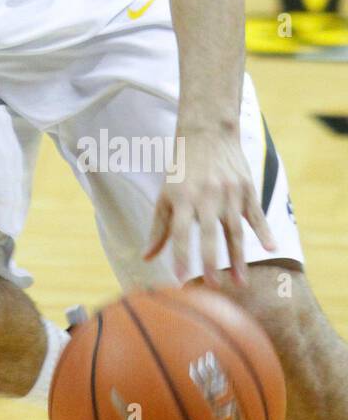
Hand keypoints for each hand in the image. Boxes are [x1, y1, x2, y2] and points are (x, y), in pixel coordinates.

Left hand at [143, 130, 277, 286]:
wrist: (208, 132)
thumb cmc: (182, 168)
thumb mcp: (166, 193)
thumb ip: (159, 227)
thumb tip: (146, 258)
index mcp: (182, 197)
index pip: (180, 231)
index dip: (180, 255)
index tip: (180, 279)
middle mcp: (206, 196)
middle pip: (210, 234)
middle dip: (211, 261)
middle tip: (214, 287)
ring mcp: (229, 192)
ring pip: (235, 230)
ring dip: (238, 258)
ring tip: (239, 283)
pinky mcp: (247, 189)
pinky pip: (256, 214)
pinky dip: (264, 231)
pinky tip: (272, 248)